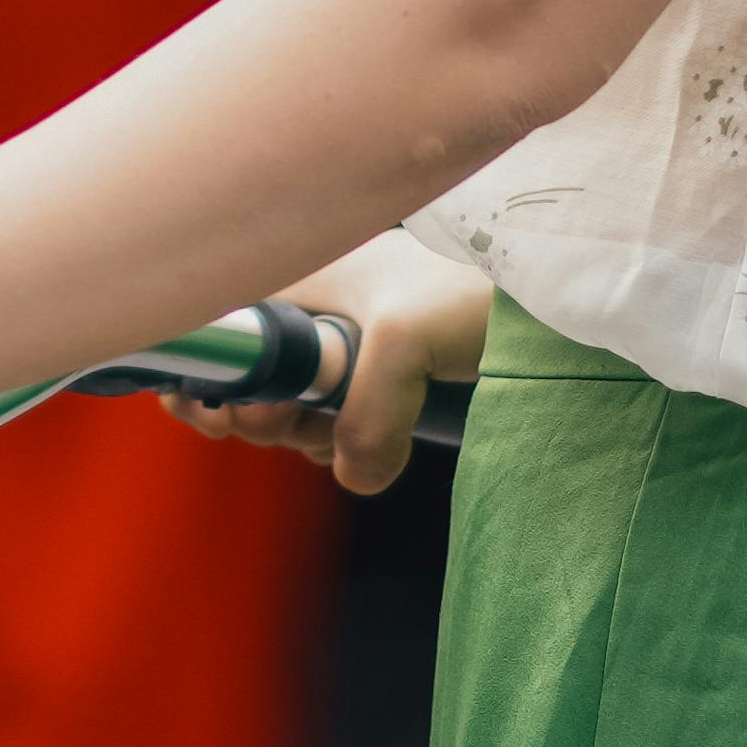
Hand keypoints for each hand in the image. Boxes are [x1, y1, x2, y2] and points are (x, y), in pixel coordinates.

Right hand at [183, 235, 481, 492]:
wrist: (543, 301)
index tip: (215, 407)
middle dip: (260, 416)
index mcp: (291, 272)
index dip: (202, 372)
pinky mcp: (368, 379)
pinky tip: (365, 443)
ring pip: (284, 410)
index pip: (207, 325)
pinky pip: (327, 426)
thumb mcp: (404, 341)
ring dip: (305, 436)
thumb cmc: (472, 291)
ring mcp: (336, 345)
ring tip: (340, 429)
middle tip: (294, 423)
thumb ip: (362, 413)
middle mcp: (306, 306)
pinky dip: (338, 444)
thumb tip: (352, 473)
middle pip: (241, 380)